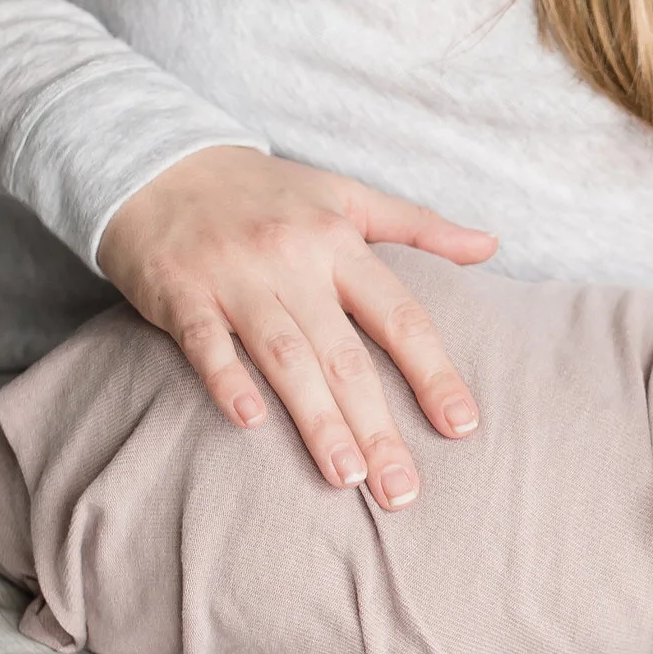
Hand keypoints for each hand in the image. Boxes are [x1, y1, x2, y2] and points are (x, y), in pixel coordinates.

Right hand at [95, 146, 495, 508]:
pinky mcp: (181, 294)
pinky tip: (250, 424)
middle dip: (377, 425)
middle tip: (402, 490)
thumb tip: (492, 246)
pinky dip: (227, 381)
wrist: (160, 163)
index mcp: (339, 242)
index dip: (434, 372)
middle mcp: (293, 260)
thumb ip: (420, 226)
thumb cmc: (267, 192)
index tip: (462, 426)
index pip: (400, 315)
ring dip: (317, 420)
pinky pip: (206, 343)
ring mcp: (235, 278)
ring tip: (346, 477)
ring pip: (285, 357)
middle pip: (345, 354)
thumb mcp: (347, 195)